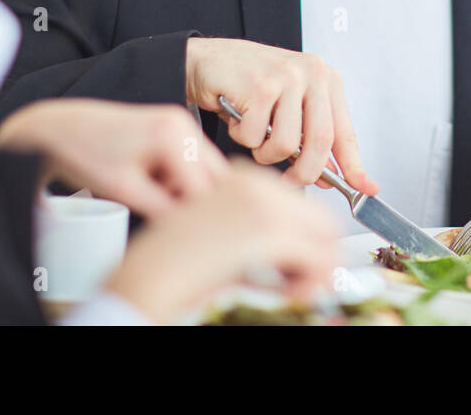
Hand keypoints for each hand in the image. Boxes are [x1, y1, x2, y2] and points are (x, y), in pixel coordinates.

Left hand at [0, 99, 227, 216]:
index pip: (206, 187)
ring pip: (206, 171)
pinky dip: (180, 181)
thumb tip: (191, 230)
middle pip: (216, 176)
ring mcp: (181, 124)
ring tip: (152, 201)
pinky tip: (152, 187)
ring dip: (190, 192)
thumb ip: (163, 210)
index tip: (193, 237)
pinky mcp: (174, 129)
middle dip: (201, 203)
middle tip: (176, 224)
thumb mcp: (124, 190)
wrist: (60, 129)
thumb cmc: (84, 153)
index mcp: (174, 135)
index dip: (201, 216)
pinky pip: (192, 163)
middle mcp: (185, 124)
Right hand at [103, 159, 339, 322]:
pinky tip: (292, 294)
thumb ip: (261, 234)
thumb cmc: (170, 264)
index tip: (300, 266)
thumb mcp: (223, 237)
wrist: (143, 278)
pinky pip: (318, 257)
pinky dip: (311, 282)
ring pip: (327, 235)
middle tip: (305, 284)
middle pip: (322, 216)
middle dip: (322, 254)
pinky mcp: (265, 230)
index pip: (303, 204)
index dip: (309, 240)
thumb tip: (304, 253)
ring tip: (296, 290)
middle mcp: (254, 182)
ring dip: (318, 269)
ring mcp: (261, 202)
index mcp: (242, 176)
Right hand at [185, 37, 376, 194]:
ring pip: (286, 144)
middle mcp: (313, 74)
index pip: (345, 132)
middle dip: (305, 172)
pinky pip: (256, 136)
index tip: (365, 187)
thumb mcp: (289, 108)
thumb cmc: (249, 83)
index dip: (354, 165)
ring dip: (265, 152)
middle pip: (321, 142)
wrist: (209, 60)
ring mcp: (288, 77)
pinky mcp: (261, 85)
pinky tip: (239, 118)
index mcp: (326, 80)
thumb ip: (310, 138)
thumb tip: (330, 175)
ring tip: (256, 134)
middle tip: (290, 181)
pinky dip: (243, 137)